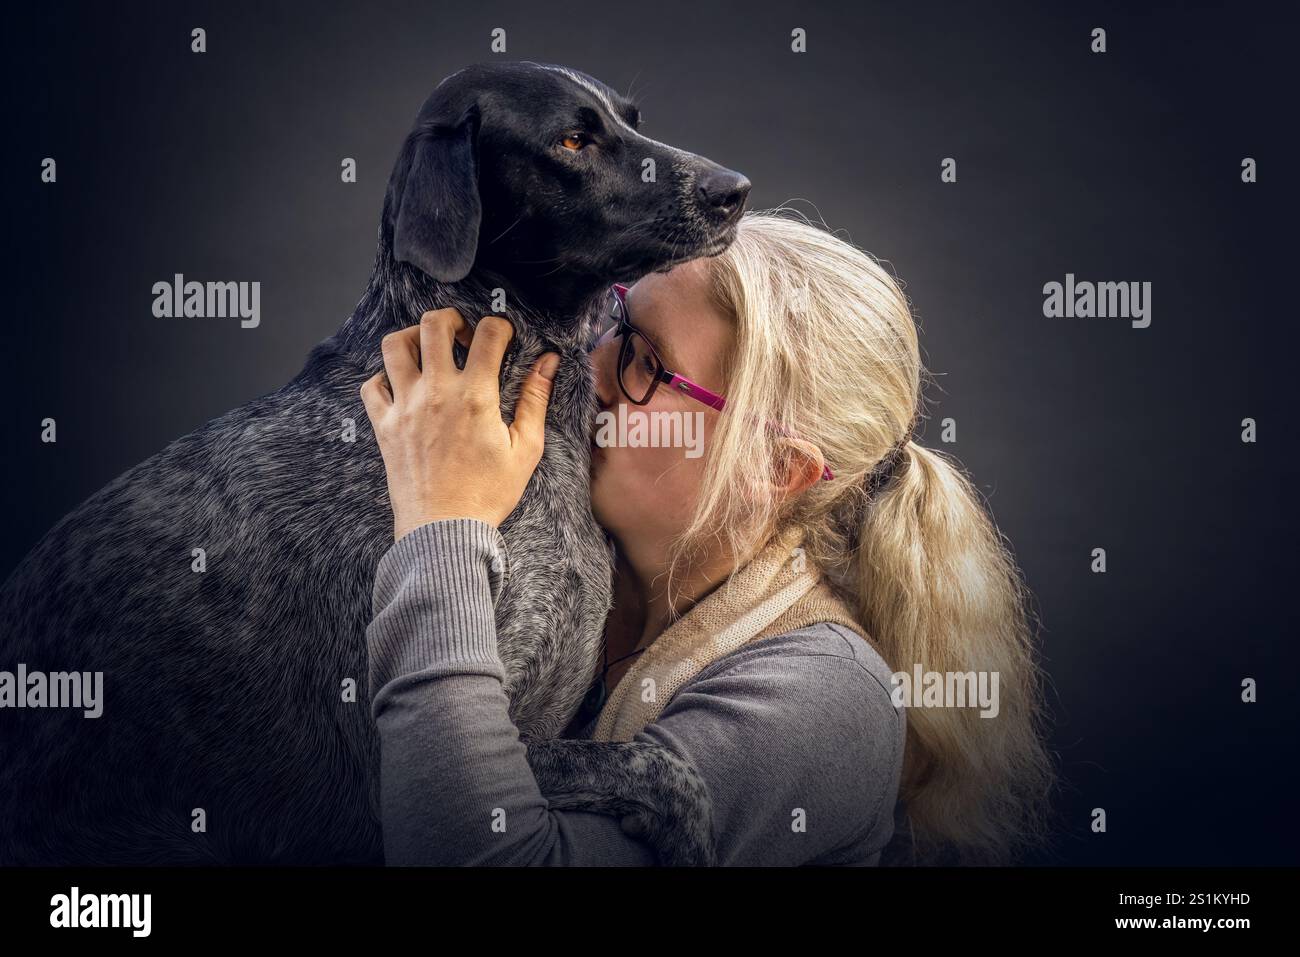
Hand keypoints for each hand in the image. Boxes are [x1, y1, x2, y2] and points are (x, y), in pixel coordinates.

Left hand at [360, 308, 560, 540]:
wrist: (444, 530)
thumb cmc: (488, 494)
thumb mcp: (525, 449)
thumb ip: (536, 400)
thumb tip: (547, 363)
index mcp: (475, 396)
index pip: (488, 333)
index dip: (500, 326)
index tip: (503, 337)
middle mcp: (436, 393)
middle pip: (433, 324)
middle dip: (452, 319)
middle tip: (462, 336)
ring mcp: (405, 408)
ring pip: (395, 345)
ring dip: (413, 338)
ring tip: (428, 351)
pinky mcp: (384, 426)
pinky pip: (371, 386)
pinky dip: (384, 378)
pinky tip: (403, 387)